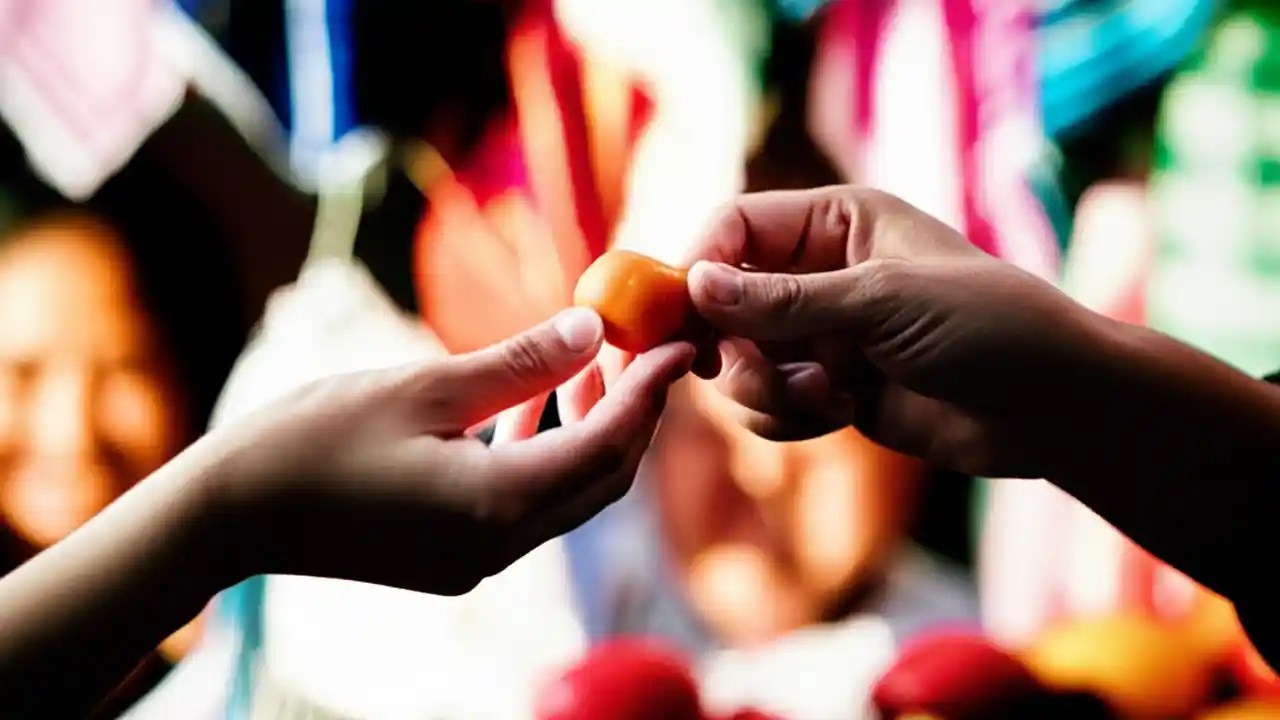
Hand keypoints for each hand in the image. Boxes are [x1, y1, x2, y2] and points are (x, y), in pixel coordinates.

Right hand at [207, 308, 693, 594]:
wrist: (229, 517)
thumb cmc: (313, 440)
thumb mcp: (424, 387)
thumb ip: (518, 363)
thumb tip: (593, 329)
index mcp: (498, 503)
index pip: (609, 445)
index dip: (652, 391)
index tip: (680, 340)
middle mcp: (500, 545)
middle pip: (602, 480)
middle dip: (632, 413)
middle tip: (642, 348)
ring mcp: (476, 561)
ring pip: (566, 493)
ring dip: (587, 431)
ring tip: (586, 362)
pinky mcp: (452, 558)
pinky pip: (525, 505)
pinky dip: (542, 455)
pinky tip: (526, 404)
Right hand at [683, 186, 1112, 477]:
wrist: (1054, 409)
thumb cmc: (988, 328)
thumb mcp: (884, 303)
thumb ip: (784, 300)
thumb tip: (693, 286)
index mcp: (837, 223)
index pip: (735, 227)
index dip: (698, 265)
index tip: (676, 315)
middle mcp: (821, 274)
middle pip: (724, 302)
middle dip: (733, 346)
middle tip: (744, 373)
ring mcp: (823, 335)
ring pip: (741, 362)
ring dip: (767, 389)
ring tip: (827, 397)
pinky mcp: (830, 390)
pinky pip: (770, 405)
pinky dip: (790, 418)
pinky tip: (845, 415)